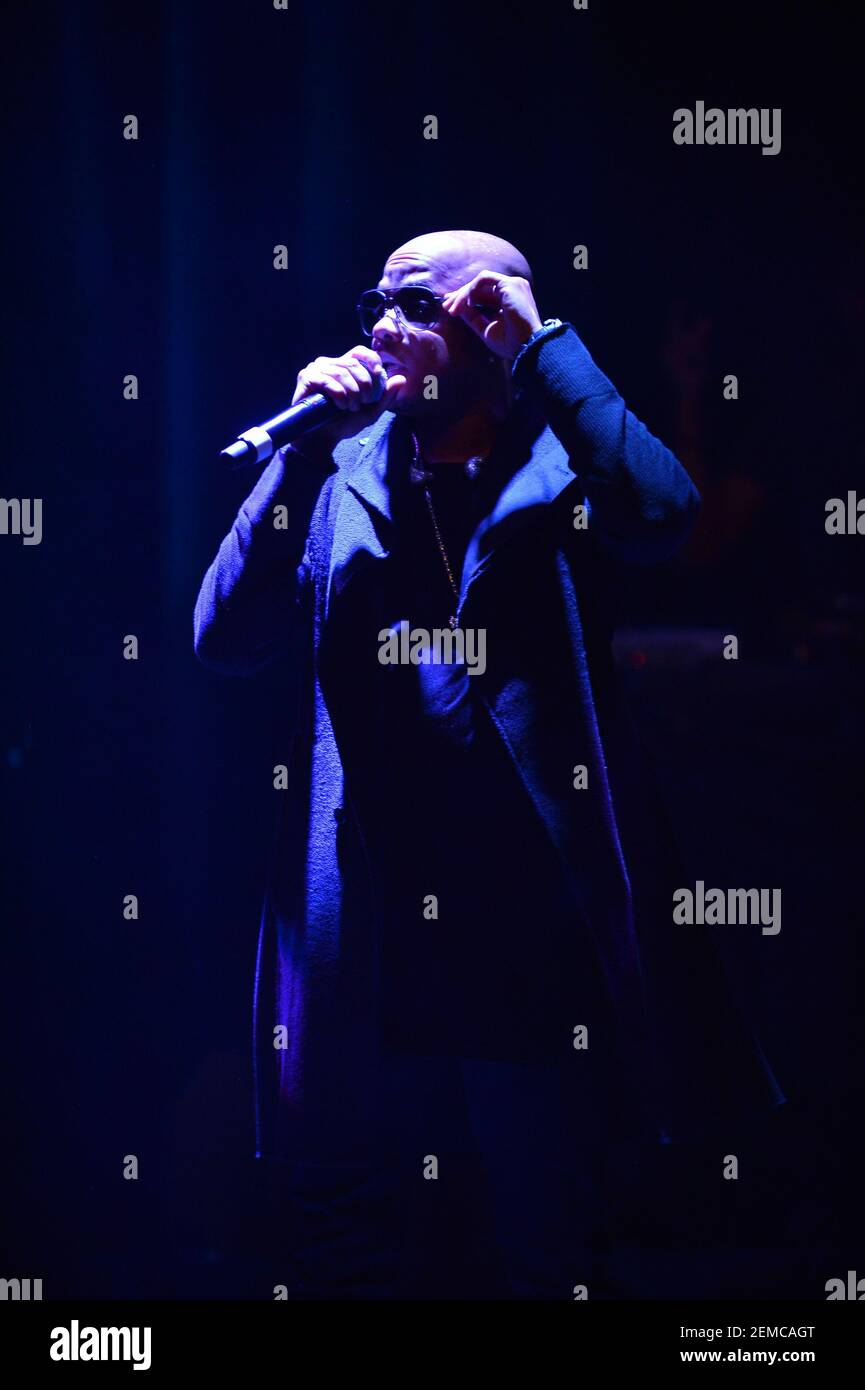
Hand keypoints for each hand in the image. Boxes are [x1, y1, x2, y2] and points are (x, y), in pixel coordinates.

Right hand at [291, 345, 405, 446]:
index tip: (378, 374)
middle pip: (352, 363)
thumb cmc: (344, 423)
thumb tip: (401, 379)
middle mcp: (329, 364)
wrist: (323, 438)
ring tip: (349, 408)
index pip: (359, 352)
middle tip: (362, 403)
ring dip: (351, 393)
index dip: (371, 359)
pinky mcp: (306, 378)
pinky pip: (326, 380)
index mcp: (344, 367)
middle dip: (363, 385)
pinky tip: (338, 406)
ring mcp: (316, 369)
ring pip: (341, 372)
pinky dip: (337, 394)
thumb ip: (385, 396)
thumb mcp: (370, 411)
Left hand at [441, 271, 542, 360]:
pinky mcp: (510, 284)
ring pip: (480, 282)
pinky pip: (484, 279)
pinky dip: (471, 289)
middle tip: (446, 306)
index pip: (483, 295)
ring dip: (464, 293)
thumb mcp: (486, 329)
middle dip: (461, 295)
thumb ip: (473, 317)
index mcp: (508, 302)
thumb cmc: (511, 343)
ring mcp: (512, 285)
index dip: (466, 299)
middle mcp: (512, 290)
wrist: (526, 347)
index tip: (450, 307)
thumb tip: (458, 307)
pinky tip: (466, 303)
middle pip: (480, 287)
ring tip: (453, 308)